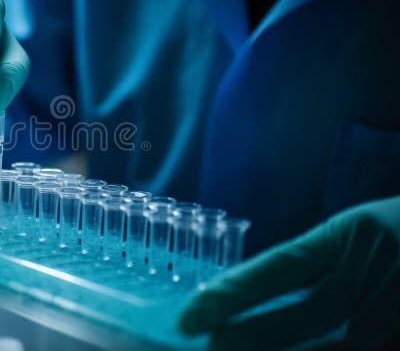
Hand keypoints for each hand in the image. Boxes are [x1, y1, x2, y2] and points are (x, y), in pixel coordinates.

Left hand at [178, 196, 399, 349]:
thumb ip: (315, 261)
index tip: (188, 319)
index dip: (231, 294)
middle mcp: (374, 269)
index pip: (278, 267)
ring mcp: (398, 307)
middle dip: (251, 338)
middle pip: (305, 315)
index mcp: (351, 233)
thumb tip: (248, 293)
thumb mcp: (359, 228)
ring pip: (339, 344)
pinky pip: (365, 349)